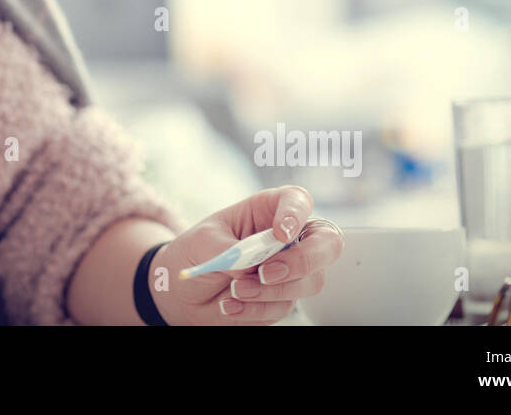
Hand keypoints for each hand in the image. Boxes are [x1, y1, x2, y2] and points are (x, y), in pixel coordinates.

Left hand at [149, 185, 342, 324]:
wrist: (184, 291)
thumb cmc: (196, 252)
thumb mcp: (203, 242)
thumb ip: (229, 251)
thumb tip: (252, 268)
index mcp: (268, 210)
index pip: (298, 201)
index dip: (296, 215)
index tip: (280, 234)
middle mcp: (288, 238)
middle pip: (327, 244)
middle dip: (303, 261)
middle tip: (266, 272)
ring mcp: (291, 271)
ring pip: (310, 282)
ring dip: (272, 290)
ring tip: (235, 290)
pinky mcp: (284, 299)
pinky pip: (285, 308)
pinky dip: (256, 309)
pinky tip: (230, 305)